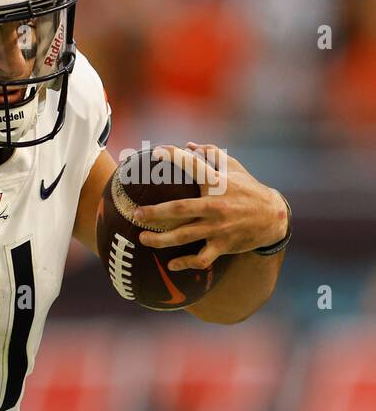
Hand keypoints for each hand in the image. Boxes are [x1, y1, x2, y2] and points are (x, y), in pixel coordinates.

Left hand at [135, 143, 289, 270]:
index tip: (156, 152)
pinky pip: (201, 259)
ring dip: (160, 240)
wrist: (274, 218)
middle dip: (155, 212)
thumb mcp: (235, 169)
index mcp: (218, 184)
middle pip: (180, 209)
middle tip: (135, 214)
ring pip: (184, 237)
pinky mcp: (223, 245)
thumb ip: (213, 155)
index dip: (175, 157)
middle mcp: (216, 206)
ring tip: (143, 238)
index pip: (194, 166)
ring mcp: (218, 228)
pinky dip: (185, 263)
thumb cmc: (249, 190)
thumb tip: (189, 145)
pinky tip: (171, 264)